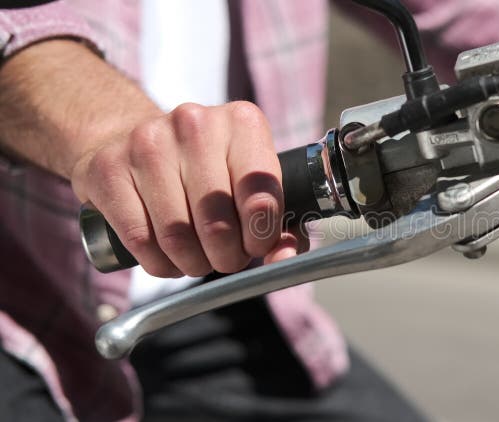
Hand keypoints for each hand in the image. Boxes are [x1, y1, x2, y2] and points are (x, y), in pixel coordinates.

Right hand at [71, 102, 282, 276]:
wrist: (132, 139)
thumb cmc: (207, 170)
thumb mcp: (251, 182)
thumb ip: (280, 223)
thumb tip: (282, 258)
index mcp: (242, 123)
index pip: (261, 191)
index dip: (260, 234)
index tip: (255, 246)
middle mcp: (195, 124)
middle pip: (217, 221)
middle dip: (226, 257)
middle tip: (225, 259)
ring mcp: (147, 143)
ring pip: (176, 235)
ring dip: (192, 263)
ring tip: (197, 259)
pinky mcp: (108, 168)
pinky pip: (139, 239)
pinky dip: (159, 263)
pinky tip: (167, 257)